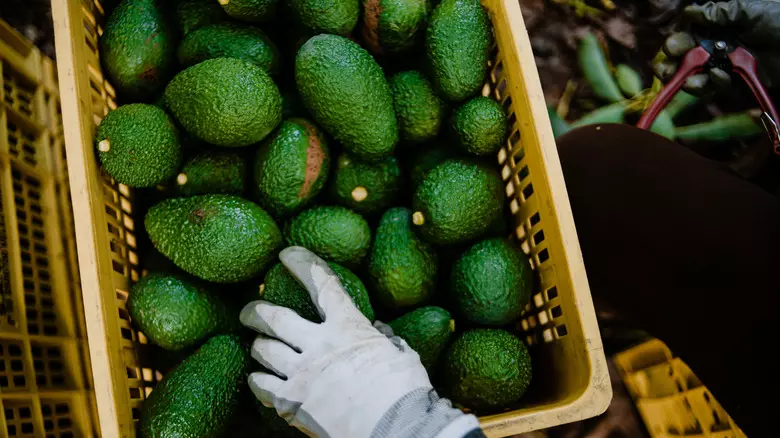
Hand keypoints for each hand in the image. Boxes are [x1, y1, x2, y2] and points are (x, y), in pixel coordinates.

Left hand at [240, 247, 432, 437]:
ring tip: (257, 344)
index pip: (321, 283)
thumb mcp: (402, 355)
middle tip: (249, 309)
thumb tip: (379, 332)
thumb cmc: (405, 392)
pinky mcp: (292, 402)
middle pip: (275, 317)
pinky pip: (262, 386)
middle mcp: (319, 344)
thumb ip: (386, 340)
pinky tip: (256, 378)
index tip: (287, 254)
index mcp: (348, 326)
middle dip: (257, 310)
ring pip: (263, 349)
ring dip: (258, 344)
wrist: (394, 428)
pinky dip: (257, 379)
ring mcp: (302, 373)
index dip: (301, 263)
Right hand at [653, 0, 779, 93]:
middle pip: (687, 58)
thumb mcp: (750, 10)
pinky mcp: (737, 80)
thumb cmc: (779, 20)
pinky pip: (718, 85)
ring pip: (698, 75)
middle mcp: (719, 45)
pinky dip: (714, 83)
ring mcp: (727, 64)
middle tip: (666, 70)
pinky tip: (719, 76)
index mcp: (719, 25)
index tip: (671, 49)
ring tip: (688, 81)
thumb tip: (690, 13)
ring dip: (689, 79)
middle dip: (674, 65)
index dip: (676, 43)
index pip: (689, 35)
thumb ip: (720, 11)